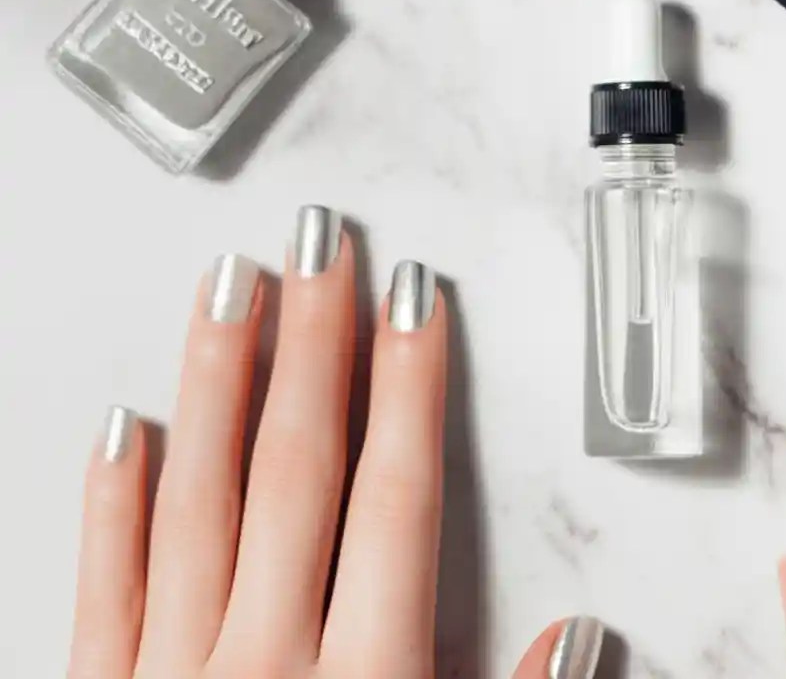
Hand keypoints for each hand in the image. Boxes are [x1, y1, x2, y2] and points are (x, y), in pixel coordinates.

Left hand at [67, 206, 602, 678]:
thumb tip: (578, 638)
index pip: (396, 501)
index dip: (411, 391)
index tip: (414, 307)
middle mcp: (268, 664)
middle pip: (299, 471)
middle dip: (319, 347)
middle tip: (323, 249)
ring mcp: (175, 676)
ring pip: (200, 500)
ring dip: (220, 382)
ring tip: (234, 286)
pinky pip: (107, 584)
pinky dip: (112, 502)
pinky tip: (131, 424)